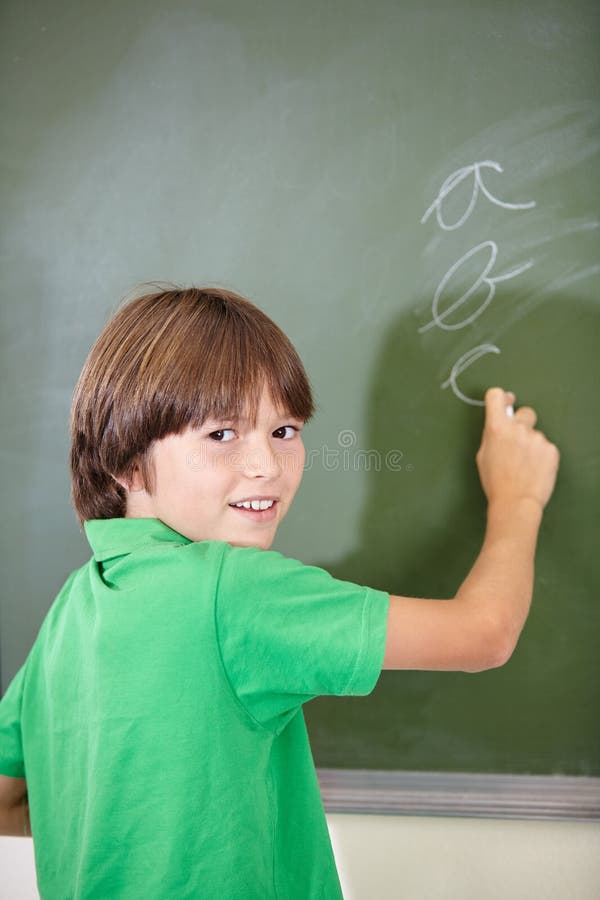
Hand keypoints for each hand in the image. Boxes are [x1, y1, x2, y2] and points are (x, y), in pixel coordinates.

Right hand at [476, 387, 559, 510]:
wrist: (516, 501)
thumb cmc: (495, 481)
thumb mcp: (483, 455)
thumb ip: (492, 434)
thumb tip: (498, 423)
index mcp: (497, 428)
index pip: (496, 396)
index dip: (500, 398)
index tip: (505, 402)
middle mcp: (518, 428)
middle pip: (525, 412)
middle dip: (521, 423)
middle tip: (517, 443)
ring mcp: (537, 438)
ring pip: (535, 434)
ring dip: (531, 444)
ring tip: (525, 464)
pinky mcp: (551, 449)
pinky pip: (546, 446)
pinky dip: (541, 455)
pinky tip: (534, 469)